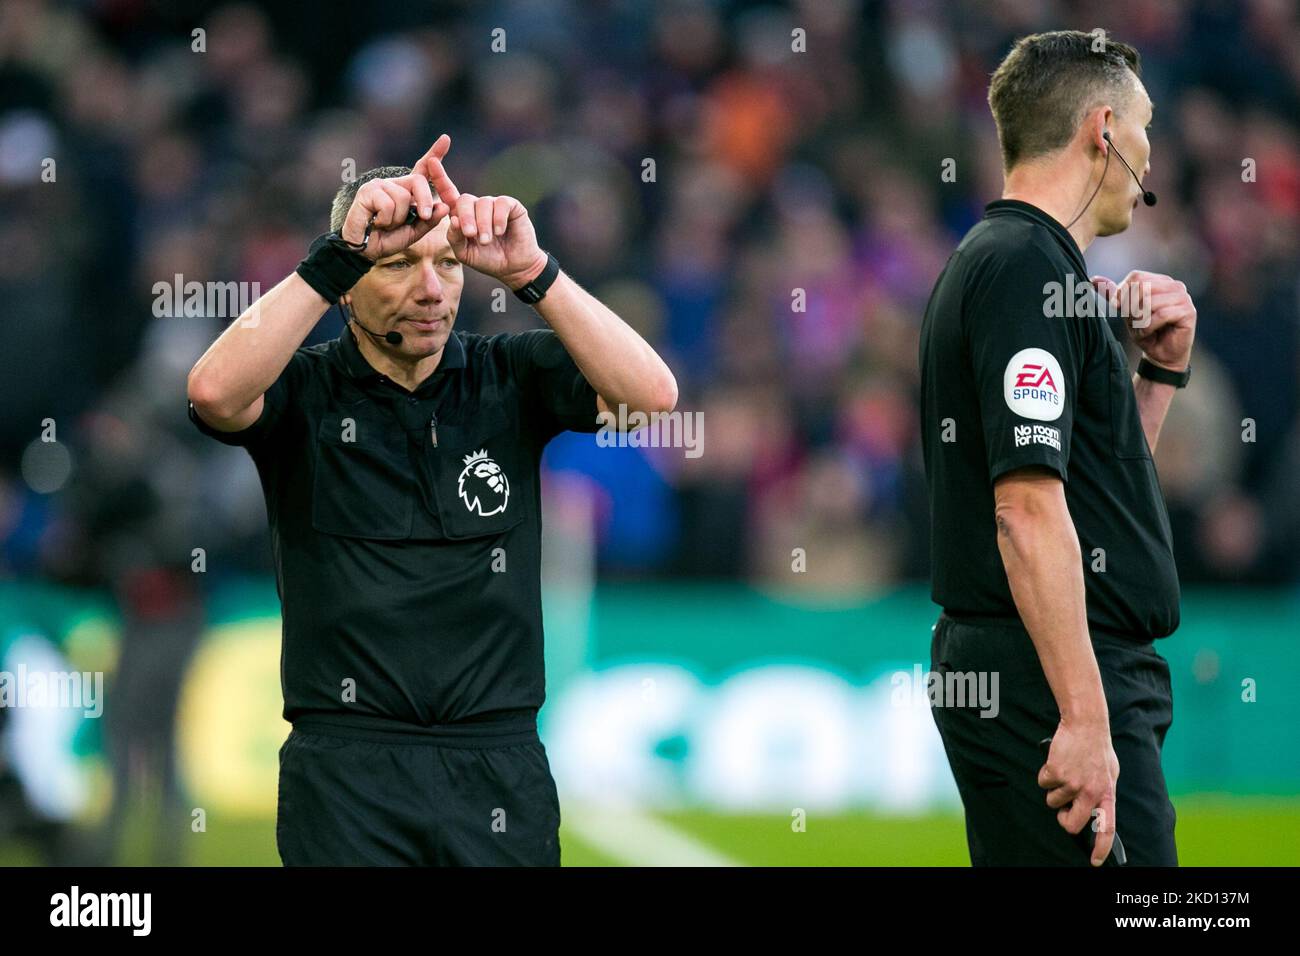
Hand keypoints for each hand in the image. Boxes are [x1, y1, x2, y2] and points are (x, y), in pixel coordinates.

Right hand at [339, 135, 453, 260]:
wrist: (365, 250)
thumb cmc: (388, 239)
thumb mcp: (414, 232)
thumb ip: (429, 220)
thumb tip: (445, 206)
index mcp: (407, 191)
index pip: (422, 170)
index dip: (434, 154)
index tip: (446, 139)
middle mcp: (394, 184)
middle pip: (418, 182)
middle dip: (425, 201)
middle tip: (422, 216)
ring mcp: (380, 185)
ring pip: (403, 197)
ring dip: (398, 218)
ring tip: (386, 224)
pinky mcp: (367, 191)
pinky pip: (388, 204)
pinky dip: (386, 219)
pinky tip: (376, 222)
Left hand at [419, 143, 546, 288]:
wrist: (514, 267)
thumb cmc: (488, 260)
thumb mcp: (465, 253)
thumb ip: (455, 238)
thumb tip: (451, 219)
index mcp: (462, 215)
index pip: (448, 193)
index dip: (439, 177)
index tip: (430, 162)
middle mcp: (477, 206)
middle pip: (464, 200)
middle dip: (466, 217)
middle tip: (471, 235)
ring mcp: (494, 204)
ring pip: (482, 204)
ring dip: (483, 224)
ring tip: (486, 240)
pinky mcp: (511, 206)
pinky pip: (501, 204)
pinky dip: (498, 219)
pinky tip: (500, 231)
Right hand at [1038, 718, 1119, 865]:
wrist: (1086, 724)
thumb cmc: (1097, 748)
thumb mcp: (1109, 774)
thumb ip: (1102, 793)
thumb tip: (1096, 811)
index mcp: (1106, 794)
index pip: (1106, 828)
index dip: (1100, 847)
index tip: (1094, 861)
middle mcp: (1090, 792)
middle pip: (1071, 824)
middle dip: (1063, 820)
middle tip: (1063, 809)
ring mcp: (1072, 783)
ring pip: (1053, 801)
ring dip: (1055, 789)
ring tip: (1065, 771)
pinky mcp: (1055, 773)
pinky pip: (1043, 783)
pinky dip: (1046, 774)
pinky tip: (1057, 762)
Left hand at [1092, 271, 1196, 371]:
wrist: (1161, 355)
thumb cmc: (1145, 331)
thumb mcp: (1125, 311)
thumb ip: (1113, 295)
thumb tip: (1093, 279)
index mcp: (1161, 281)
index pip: (1135, 277)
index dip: (1122, 294)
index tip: (1120, 310)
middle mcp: (1175, 285)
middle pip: (1141, 288)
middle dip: (1130, 309)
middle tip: (1134, 323)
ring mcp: (1184, 298)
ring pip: (1149, 301)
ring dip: (1139, 321)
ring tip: (1142, 329)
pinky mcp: (1188, 312)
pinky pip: (1160, 314)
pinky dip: (1148, 327)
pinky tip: (1149, 333)